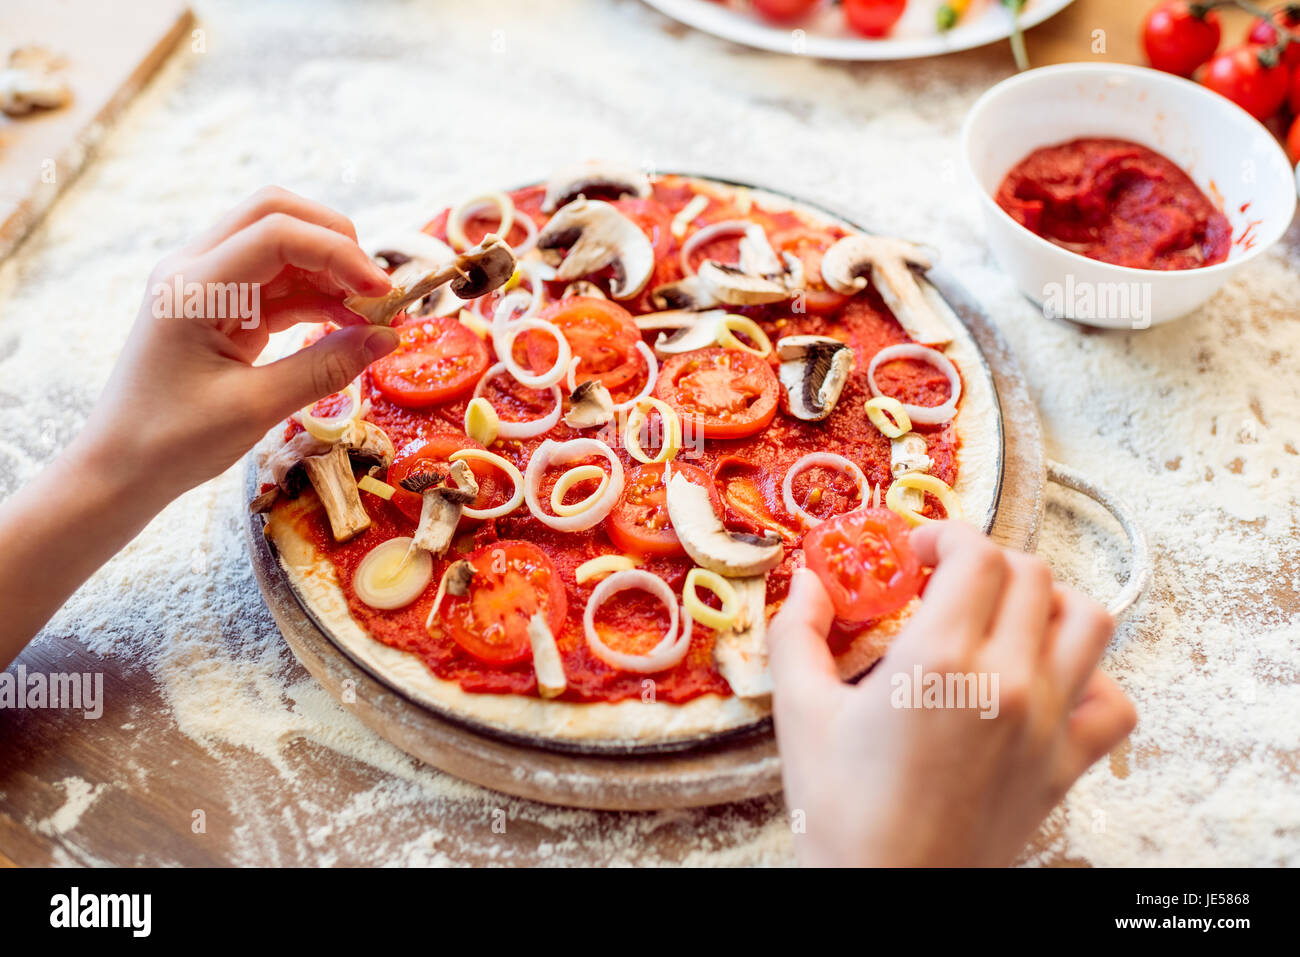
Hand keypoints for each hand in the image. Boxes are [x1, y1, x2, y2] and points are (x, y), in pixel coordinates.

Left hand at [80, 186, 396, 498]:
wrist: (120, 469)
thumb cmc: (171, 443)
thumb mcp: (254, 408)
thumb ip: (324, 368)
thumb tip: (386, 339)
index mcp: (192, 287)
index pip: (276, 234)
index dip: (339, 254)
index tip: (385, 295)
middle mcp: (195, 270)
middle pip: (275, 214)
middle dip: (336, 242)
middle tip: (378, 291)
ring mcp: (207, 285)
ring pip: (281, 245)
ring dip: (331, 271)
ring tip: (372, 315)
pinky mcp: (222, 309)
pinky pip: (278, 283)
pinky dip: (318, 297)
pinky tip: (348, 325)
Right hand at [767, 521, 1135, 866]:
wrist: (885, 894)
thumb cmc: (838, 810)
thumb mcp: (799, 710)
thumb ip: (796, 633)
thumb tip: (805, 582)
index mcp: (938, 662)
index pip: (977, 555)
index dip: (946, 535)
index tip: (918, 553)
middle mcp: (1005, 683)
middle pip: (1031, 574)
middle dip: (987, 561)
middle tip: (947, 582)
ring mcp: (1046, 727)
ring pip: (1089, 622)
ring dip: (1050, 602)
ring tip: (1006, 615)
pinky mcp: (1065, 767)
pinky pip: (1113, 702)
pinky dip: (1092, 678)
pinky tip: (1046, 680)